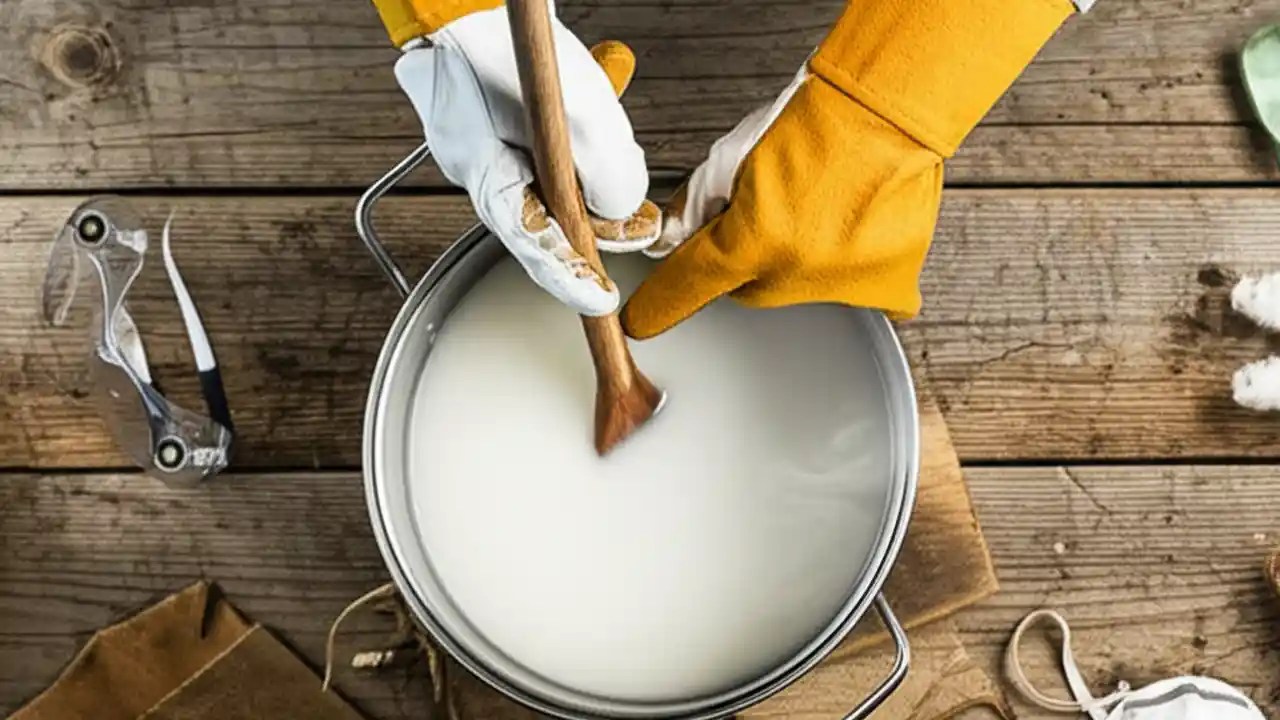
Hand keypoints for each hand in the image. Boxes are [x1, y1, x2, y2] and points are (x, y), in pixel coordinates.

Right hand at [392, 5, 658, 315]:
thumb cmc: (501, 30)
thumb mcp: (581, 108)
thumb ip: (608, 170)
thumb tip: (624, 211)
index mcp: (479, 168)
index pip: (530, 242)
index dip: (568, 277)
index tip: (602, 302)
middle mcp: (478, 156)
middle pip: (546, 208)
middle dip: (595, 212)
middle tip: (638, 222)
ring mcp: (486, 128)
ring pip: (552, 164)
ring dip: (594, 148)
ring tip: (621, 118)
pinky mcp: (501, 100)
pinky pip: (547, 125)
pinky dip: (582, 111)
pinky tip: (609, 68)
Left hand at [622, 0, 1072, 338]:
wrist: (892, 107)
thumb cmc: (813, 122)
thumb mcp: (731, 158)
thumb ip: (695, 208)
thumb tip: (671, 238)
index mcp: (753, 241)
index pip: (689, 286)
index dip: (660, 304)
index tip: (642, 320)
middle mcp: (799, 274)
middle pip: (751, 288)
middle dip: (751, 258)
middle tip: (774, 210)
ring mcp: (847, 284)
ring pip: (801, 289)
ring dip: (803, 260)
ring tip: (822, 206)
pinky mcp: (890, 285)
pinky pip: (859, 296)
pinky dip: (851, 271)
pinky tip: (856, 231)